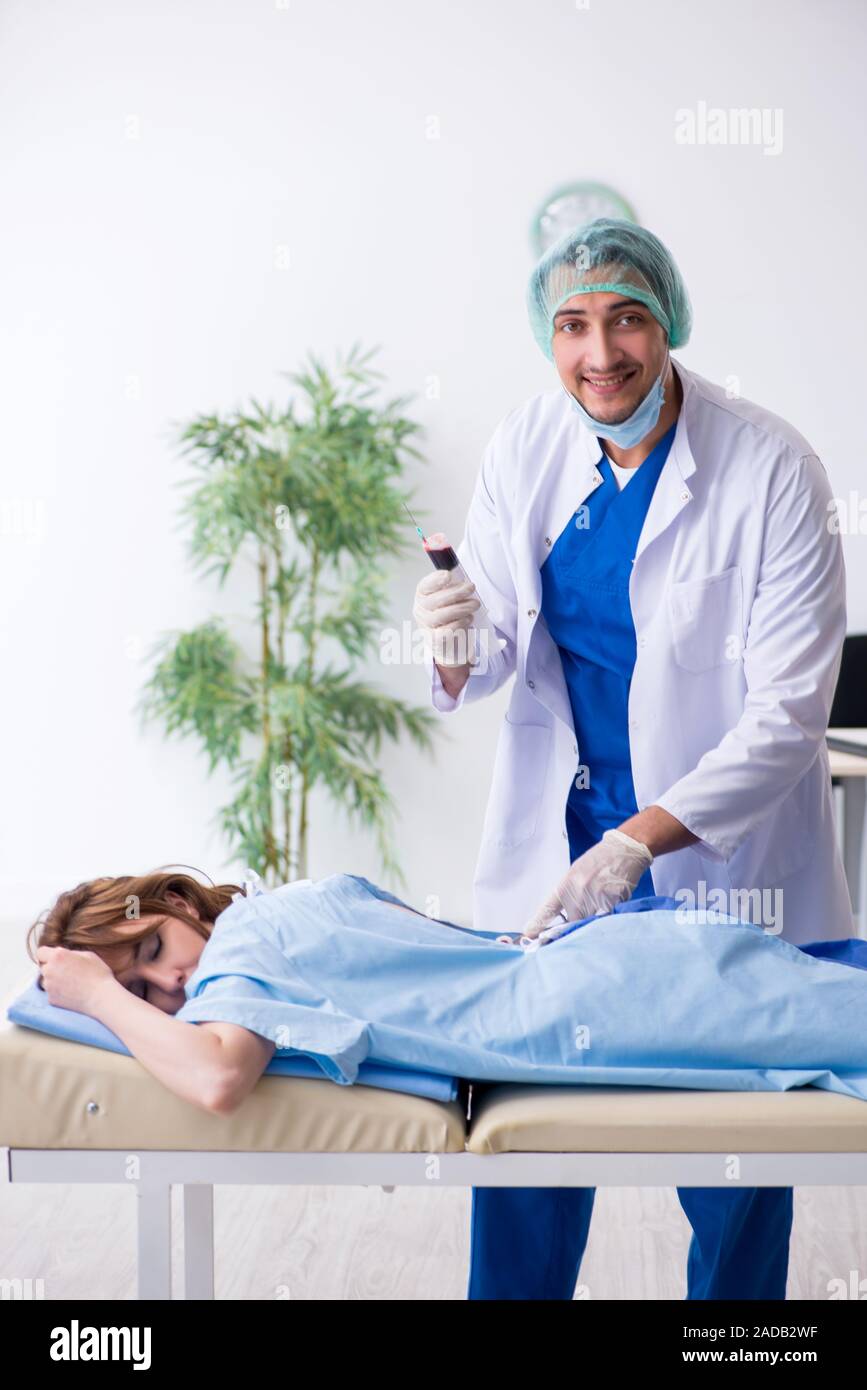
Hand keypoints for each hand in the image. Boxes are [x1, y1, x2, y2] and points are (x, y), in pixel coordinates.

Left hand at [36, 945, 116, 1014]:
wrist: (101, 998)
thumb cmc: (98, 974)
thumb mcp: (88, 955)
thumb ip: (71, 953)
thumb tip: (63, 954)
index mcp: (58, 956)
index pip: (40, 952)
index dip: (47, 955)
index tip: (55, 959)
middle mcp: (49, 970)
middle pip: (43, 967)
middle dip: (52, 968)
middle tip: (67, 972)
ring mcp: (48, 986)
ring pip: (46, 980)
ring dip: (53, 980)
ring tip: (71, 983)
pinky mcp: (51, 999)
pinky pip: (51, 993)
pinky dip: (58, 992)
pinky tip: (71, 993)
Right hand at [412, 569, 479, 666]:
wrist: (447, 640)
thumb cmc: (449, 613)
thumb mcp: (448, 597)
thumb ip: (452, 588)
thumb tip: (464, 583)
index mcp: (422, 595)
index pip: (425, 586)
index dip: (435, 580)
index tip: (448, 575)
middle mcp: (420, 609)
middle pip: (435, 600)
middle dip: (456, 593)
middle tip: (471, 587)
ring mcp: (426, 625)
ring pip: (441, 615)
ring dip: (461, 608)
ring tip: (475, 604)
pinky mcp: (434, 639)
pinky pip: (446, 631)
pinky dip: (459, 623)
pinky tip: (468, 618)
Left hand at [521, 828, 653, 940]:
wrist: (624, 848)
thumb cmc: (599, 861)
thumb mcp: (577, 873)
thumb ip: (570, 893)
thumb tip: (566, 916)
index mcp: (566, 883)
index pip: (549, 908)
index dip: (538, 923)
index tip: (529, 934)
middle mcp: (578, 891)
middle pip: (573, 921)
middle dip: (578, 923)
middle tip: (585, 918)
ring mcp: (596, 896)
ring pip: (592, 922)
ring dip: (595, 920)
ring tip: (602, 904)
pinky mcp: (614, 899)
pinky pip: (609, 917)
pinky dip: (610, 914)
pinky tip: (613, 900)